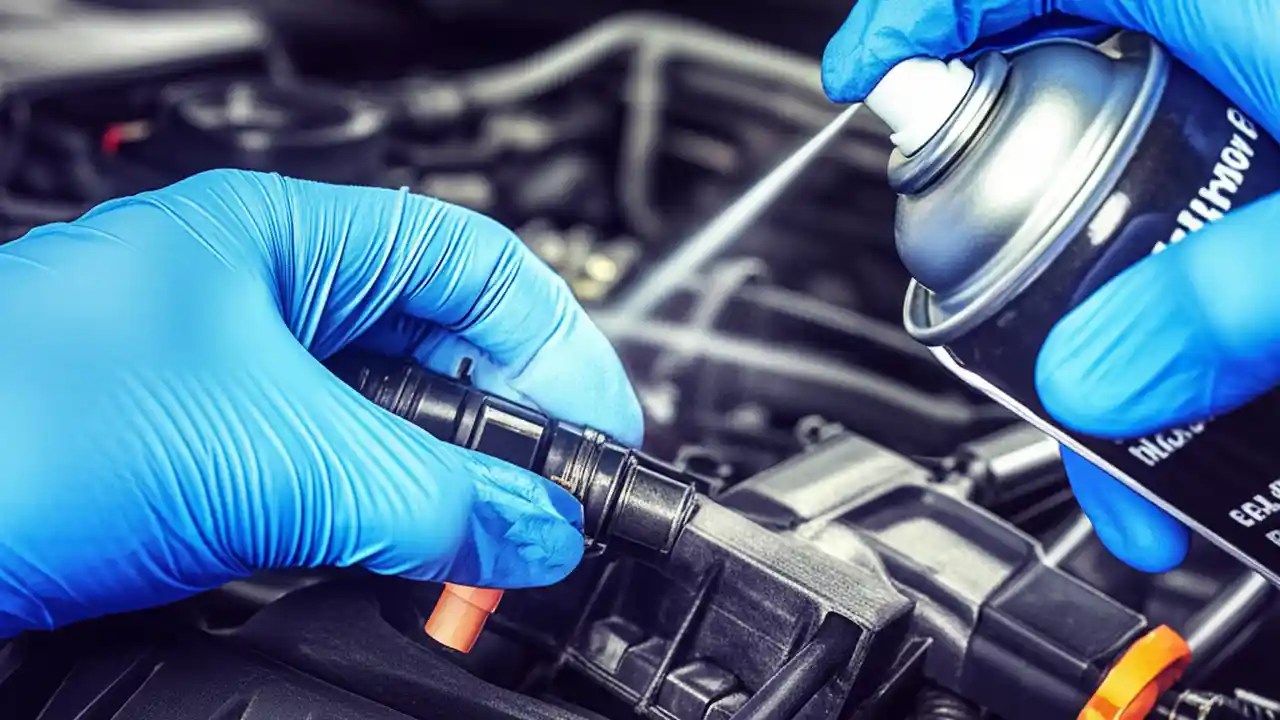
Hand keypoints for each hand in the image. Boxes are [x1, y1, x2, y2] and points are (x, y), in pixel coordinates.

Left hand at [0, 170, 643, 635]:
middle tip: (550, 511)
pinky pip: (335, 488)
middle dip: (506, 434)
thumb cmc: (16, 428)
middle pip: (439, 350)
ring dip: (446, 496)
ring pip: (390, 430)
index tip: (597, 430)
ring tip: (486, 556)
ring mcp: (236, 390)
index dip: (552, 341)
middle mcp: (264, 304)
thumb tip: (537, 529)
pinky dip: (384, 531)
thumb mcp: (273, 453)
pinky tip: (406, 569)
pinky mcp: (209, 470)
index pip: (470, 264)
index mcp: (283, 239)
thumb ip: (432, 497)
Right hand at [824, 0, 1279, 571]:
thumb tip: (1089, 383)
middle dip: (1002, 200)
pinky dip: (1175, 301)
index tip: (853, 80)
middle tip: (984, 278)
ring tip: (1110, 430)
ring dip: (1100, 297)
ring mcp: (1259, 92)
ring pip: (1127, 168)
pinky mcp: (1279, 146)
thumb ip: (1220, 304)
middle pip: (1052, 79)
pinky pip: (1197, 205)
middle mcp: (1228, 35)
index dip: (908, 14)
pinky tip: (1196, 415)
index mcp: (1227, 5)